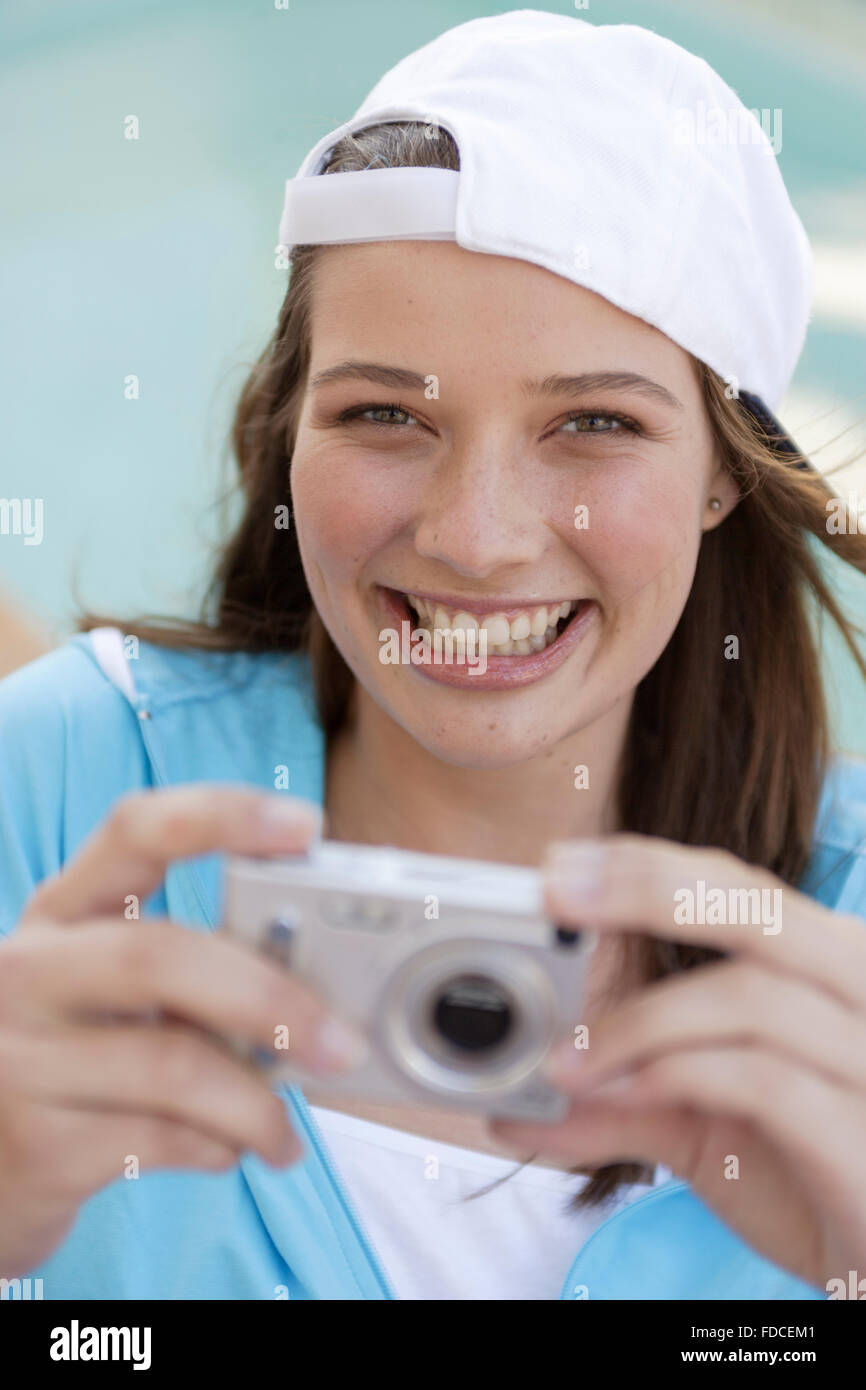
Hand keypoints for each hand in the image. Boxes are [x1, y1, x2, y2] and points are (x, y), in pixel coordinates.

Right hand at [0, 785, 362, 1277]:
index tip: (305, 828)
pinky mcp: (34, 1145)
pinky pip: (161, 1140)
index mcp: (62, 911)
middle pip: (160, 955)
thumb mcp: (110, 994)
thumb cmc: (76, 1059)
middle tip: (340, 1042)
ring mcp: (20, 1059)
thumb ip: (193, 970)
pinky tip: (229, 1151)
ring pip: (172, 1064)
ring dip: (257, 1104)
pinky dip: (220, 1148)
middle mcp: (26, 971)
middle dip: (269, 998)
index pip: (137, 829)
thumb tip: (321, 983)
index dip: (224, 817)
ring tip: (287, 1132)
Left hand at [488, 834, 865, 1291]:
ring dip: (640, 1021)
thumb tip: (514, 1112)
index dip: (647, 866)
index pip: (738, 885)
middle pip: (757, 908)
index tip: (560, 867)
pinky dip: (681, 1075)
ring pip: (752, 997)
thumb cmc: (807, 1173)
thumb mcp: (703, 1126)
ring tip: (562, 1062)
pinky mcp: (865, 1139)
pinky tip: (624, 1093)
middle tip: (556, 893)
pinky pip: (768, 1083)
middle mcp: (861, 993)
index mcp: (826, 965)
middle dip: (646, 890)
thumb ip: (620, 1103)